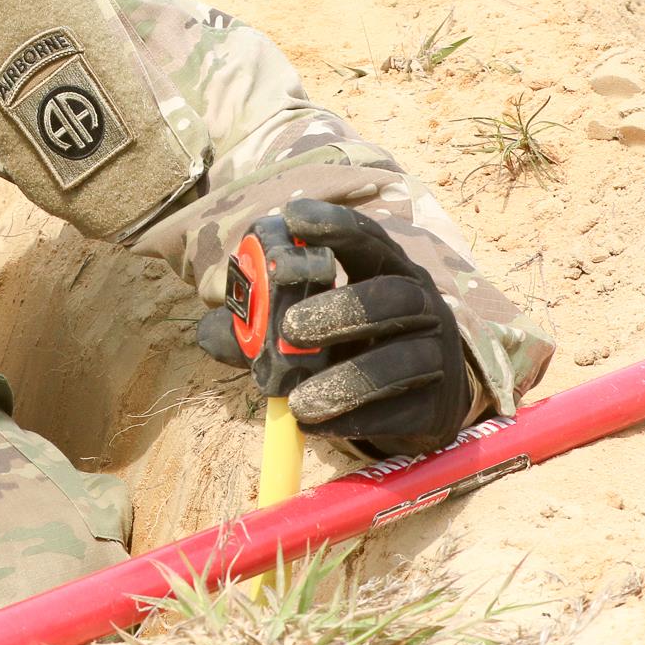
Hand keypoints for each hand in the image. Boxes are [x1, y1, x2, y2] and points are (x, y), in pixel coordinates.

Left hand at [200, 199, 474, 455]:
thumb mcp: (312, 331)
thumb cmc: (352, 351)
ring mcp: (437, 356)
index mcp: (387, 271)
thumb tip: (207, 332)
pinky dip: (358, 419)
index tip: (291, 218)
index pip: (369, 239)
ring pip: (402, 360)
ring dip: (348, 379)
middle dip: (342, 308)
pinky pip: (403, 412)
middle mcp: (421, 305)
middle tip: (291, 327)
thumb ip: (262, 327)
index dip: (335, 225)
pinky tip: (318, 425)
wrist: (417, 407)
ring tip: (298, 402)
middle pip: (394, 295)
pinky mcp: (438, 407)